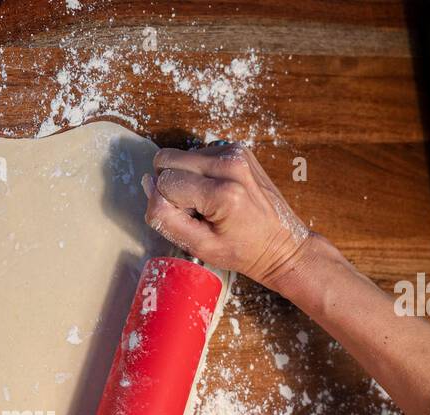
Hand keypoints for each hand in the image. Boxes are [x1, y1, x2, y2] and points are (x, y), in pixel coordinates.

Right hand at [141, 142, 316, 293]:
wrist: (281, 245)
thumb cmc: (242, 251)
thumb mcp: (198, 247)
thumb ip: (165, 218)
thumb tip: (148, 184)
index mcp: (222, 192)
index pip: (165, 183)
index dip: (169, 205)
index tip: (192, 220)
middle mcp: (230, 164)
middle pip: (168, 160)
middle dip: (172, 187)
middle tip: (196, 210)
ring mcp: (236, 152)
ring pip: (181, 156)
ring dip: (186, 179)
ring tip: (209, 204)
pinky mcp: (238, 149)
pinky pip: (198, 154)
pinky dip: (199, 173)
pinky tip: (217, 193)